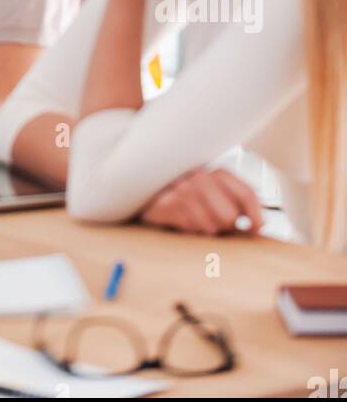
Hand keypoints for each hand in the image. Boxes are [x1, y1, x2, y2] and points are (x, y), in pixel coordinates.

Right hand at [140, 168, 263, 235]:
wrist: (143, 186)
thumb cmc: (183, 193)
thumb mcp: (211, 191)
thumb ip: (234, 201)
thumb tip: (259, 222)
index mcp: (217, 171)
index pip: (247, 193)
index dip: (256, 215)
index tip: (256, 229)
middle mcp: (200, 175)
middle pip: (229, 216)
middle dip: (224, 227)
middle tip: (213, 223)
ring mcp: (182, 188)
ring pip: (210, 227)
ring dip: (205, 230)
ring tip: (194, 219)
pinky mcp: (167, 203)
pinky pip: (191, 228)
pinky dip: (189, 230)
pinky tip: (181, 220)